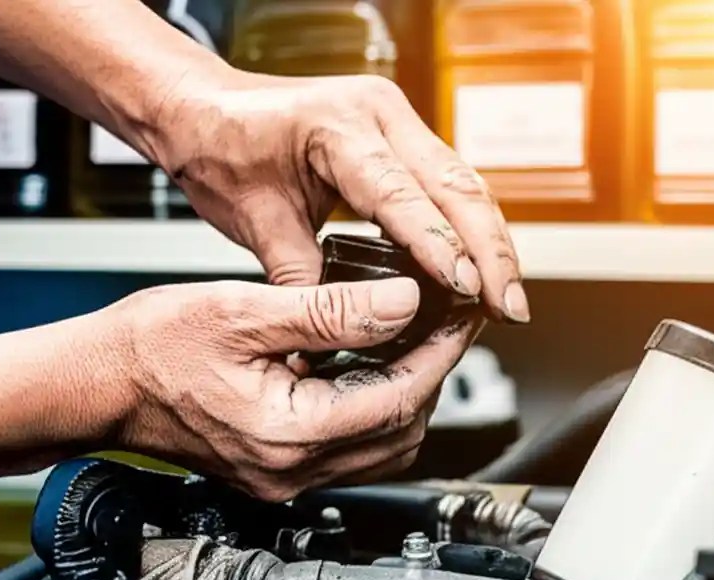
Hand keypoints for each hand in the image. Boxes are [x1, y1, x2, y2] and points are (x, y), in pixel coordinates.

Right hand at [92, 277, 481, 501]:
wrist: (99, 385)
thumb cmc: (149, 350)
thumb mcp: (244, 312)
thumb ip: (330, 312)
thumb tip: (401, 304)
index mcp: (289, 433)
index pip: (400, 397)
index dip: (442, 352)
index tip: (461, 312)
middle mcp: (291, 470)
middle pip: (401, 431)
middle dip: (433, 373)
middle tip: (445, 321)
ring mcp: (283, 477)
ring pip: (380, 446)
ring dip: (406, 393)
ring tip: (414, 337)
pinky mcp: (274, 469)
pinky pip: (348, 448)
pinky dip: (371, 407)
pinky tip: (366, 365)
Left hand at [154, 70, 528, 324]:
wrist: (206, 108)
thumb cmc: (221, 146)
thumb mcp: (254, 220)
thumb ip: (299, 277)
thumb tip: (328, 336)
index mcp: (338, 125)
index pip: (401, 193)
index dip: (439, 245)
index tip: (466, 290)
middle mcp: (378, 113)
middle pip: (456, 184)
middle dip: (489, 251)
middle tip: (507, 308)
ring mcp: (394, 121)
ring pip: (464, 184)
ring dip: (490, 243)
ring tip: (505, 299)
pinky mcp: (400, 139)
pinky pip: (448, 184)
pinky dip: (469, 229)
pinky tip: (482, 269)